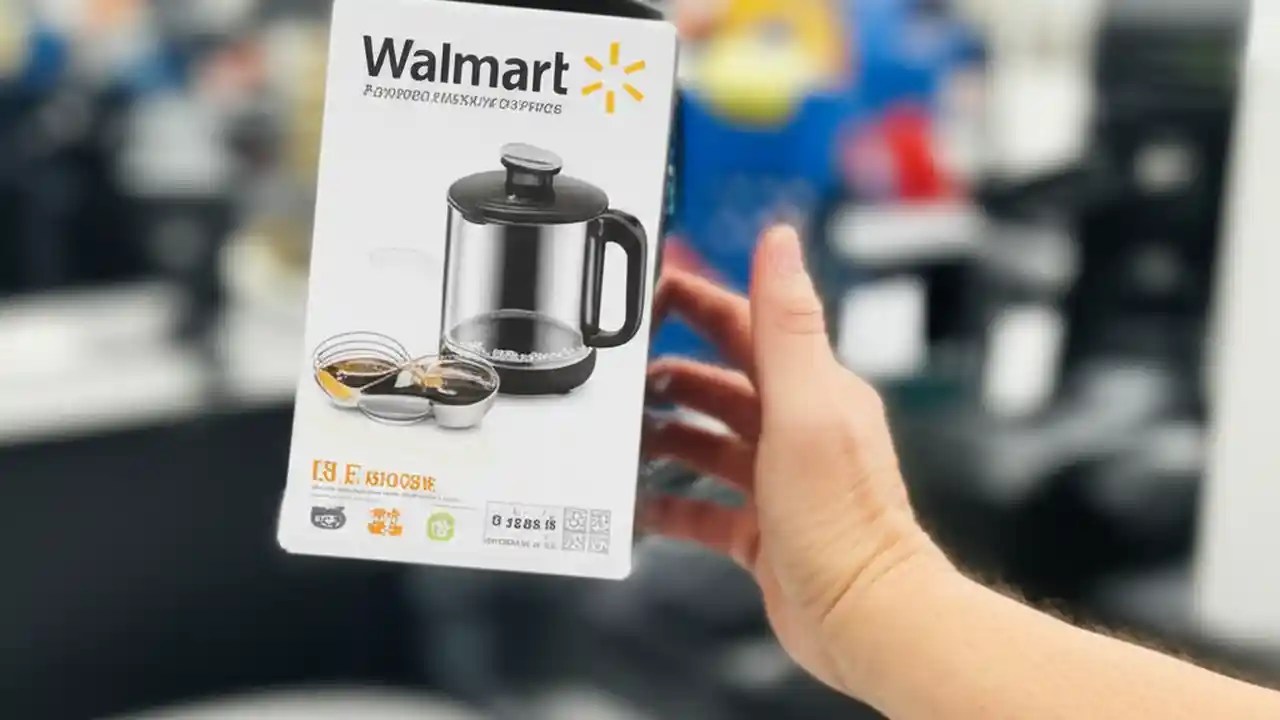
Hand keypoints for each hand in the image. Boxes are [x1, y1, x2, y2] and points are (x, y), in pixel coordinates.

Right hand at [643, 226, 951, 693]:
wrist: (864, 616)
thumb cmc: (843, 519)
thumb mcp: (806, 405)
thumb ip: (787, 323)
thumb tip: (780, 241)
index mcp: (813, 389)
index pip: (748, 326)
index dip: (700, 303)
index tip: (655, 290)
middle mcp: (797, 431)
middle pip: (723, 385)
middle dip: (672, 375)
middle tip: (626, 375)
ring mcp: (779, 483)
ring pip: (709, 444)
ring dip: (667, 437)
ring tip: (625, 438)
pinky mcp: (762, 532)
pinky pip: (704, 508)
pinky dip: (670, 505)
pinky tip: (641, 507)